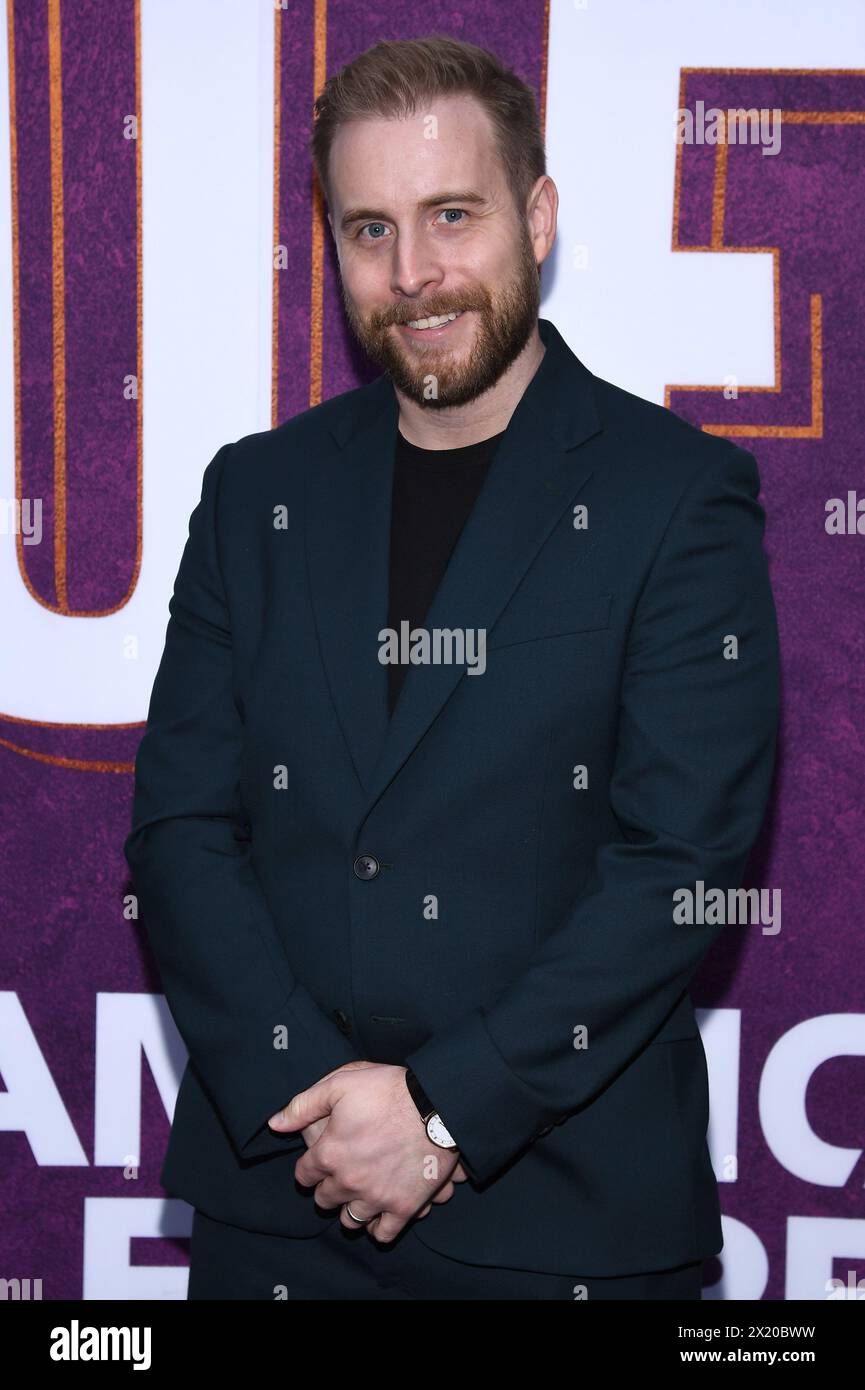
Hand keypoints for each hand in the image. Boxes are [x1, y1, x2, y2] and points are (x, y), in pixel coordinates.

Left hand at [268, 1062, 467, 1241]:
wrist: (438, 1104)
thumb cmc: (389, 1090)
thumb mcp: (340, 1084)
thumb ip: (303, 1106)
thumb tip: (275, 1124)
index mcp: (329, 1153)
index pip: (303, 1174)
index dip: (308, 1167)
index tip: (316, 1163)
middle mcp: (348, 1182)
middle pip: (324, 1199)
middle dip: (327, 1188)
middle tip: (339, 1176)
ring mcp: (377, 1198)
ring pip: (349, 1220)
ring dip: (350, 1209)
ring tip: (358, 1195)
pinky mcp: (404, 1207)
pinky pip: (382, 1233)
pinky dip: (378, 1227)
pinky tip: (378, 1214)